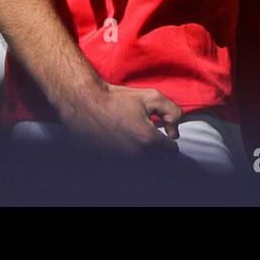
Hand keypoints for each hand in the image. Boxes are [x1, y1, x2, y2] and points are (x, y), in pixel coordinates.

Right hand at [58, 83, 182, 153]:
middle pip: (158, 160)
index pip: (171, 151)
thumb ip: (172, 112)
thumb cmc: (117, 98)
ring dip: (142, 152)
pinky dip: (126, 153)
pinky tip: (121, 139)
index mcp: (148, 140)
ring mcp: (119, 161)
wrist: (85, 103)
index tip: (163, 130)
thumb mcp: (152, 96)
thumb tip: (174, 132)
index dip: (169, 138)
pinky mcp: (106, 162)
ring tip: (132, 134)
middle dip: (157, 148)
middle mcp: (134, 155)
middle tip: (147, 132)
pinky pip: (125, 163)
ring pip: (142, 163)